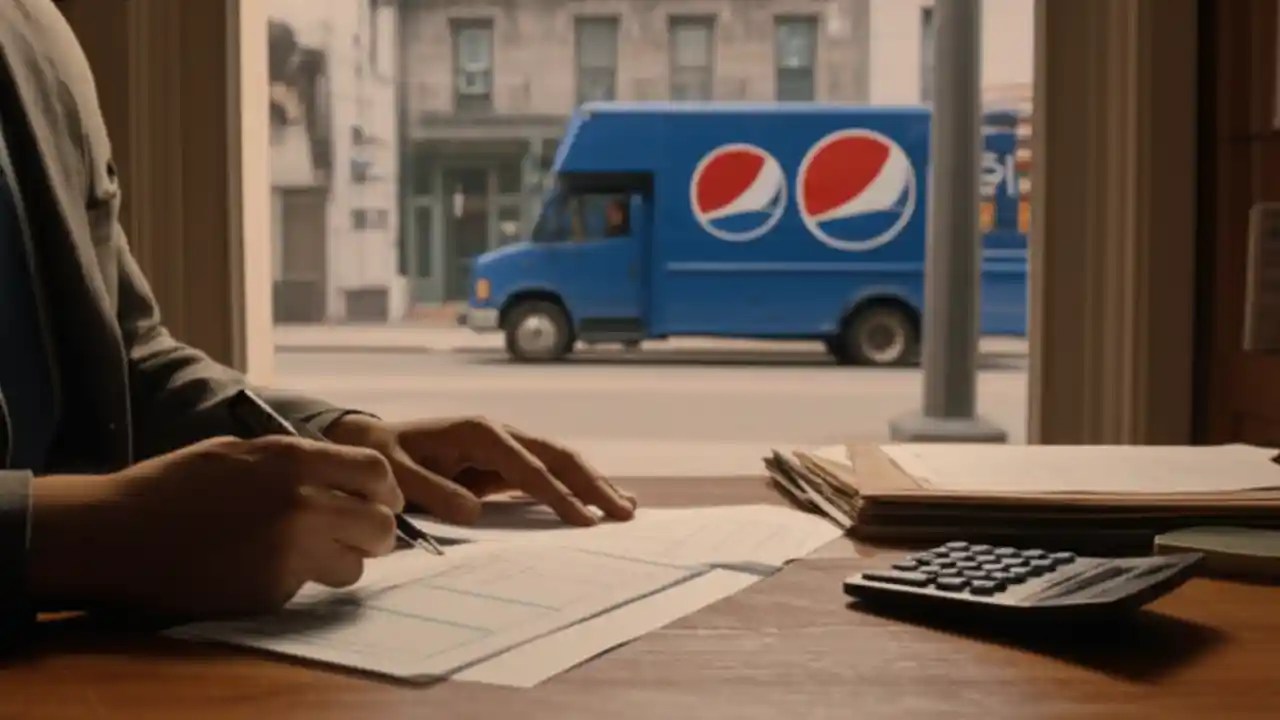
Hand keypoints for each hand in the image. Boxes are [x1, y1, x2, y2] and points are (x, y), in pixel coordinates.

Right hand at [27, 435, 403, 617]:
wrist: (118, 533)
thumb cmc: (175, 485)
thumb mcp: (240, 451)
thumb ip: (296, 462)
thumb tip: (343, 476)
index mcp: (293, 461)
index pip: (376, 472)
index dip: (386, 490)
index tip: (383, 500)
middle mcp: (301, 505)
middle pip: (380, 527)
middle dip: (376, 533)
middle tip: (359, 535)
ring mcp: (287, 553)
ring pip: (353, 567)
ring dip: (340, 562)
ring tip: (306, 552)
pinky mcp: (270, 592)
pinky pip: (307, 588)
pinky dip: (294, 580)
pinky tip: (259, 567)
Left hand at [325, 415, 635, 526]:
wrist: (372, 443)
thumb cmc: (384, 458)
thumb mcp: (398, 475)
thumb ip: (433, 491)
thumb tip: (474, 512)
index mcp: (479, 432)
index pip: (529, 466)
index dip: (557, 493)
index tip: (583, 520)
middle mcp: (500, 433)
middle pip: (558, 456)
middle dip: (593, 484)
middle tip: (625, 513)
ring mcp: (506, 446)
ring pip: (560, 461)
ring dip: (593, 483)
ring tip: (627, 508)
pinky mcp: (505, 462)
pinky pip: (548, 473)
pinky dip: (575, 487)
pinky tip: (597, 503)